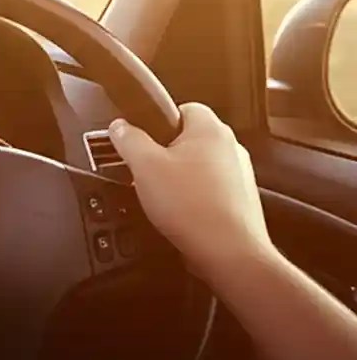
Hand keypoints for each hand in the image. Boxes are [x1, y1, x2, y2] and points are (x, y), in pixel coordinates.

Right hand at [109, 102, 272, 279]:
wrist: (228, 252)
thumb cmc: (192, 208)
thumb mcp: (144, 167)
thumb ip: (128, 140)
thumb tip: (119, 127)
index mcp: (210, 130)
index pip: (182, 107)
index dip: (158, 122)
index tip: (142, 138)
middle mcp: (230, 147)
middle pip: (188, 139)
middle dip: (166, 154)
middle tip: (147, 172)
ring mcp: (239, 174)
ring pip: (199, 166)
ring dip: (180, 178)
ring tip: (163, 198)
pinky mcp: (240, 200)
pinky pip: (209, 190)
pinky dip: (194, 198)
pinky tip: (180, 214)